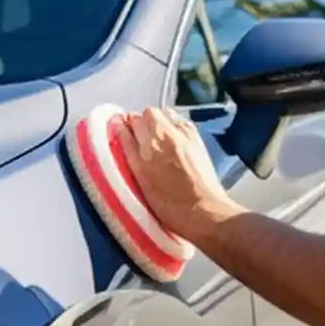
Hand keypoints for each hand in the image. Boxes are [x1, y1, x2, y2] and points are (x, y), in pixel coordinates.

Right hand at [112, 107, 242, 240]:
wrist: (205, 211)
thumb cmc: (170, 205)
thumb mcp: (141, 181)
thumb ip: (128, 151)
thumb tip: (119, 129)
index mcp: (147, 147)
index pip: (128, 122)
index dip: (124, 129)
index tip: (123, 137)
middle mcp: (166, 135)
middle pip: (147, 113)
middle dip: (141, 122)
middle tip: (140, 141)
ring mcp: (183, 134)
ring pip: (164, 114)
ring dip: (157, 122)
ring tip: (157, 140)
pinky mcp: (197, 138)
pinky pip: (179, 121)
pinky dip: (172, 125)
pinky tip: (172, 141)